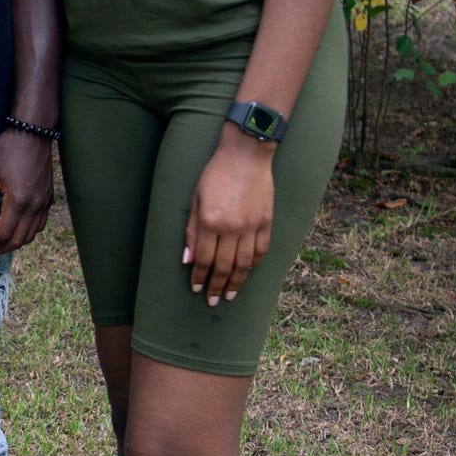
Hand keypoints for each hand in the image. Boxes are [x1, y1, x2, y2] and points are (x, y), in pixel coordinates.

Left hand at [0, 127, 53, 258]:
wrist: (32, 132)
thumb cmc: (6, 149)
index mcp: (18, 201)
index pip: (3, 235)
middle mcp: (35, 205)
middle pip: (19, 240)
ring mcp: (44, 203)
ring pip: (31, 235)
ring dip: (14, 243)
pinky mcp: (48, 198)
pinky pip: (39, 224)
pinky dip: (27, 233)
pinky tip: (14, 229)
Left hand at [184, 131, 275, 304]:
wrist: (246, 155)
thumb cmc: (215, 174)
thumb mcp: (195, 199)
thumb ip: (192, 231)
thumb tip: (189, 260)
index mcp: (210, 221)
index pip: (204, 259)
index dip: (199, 277)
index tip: (196, 289)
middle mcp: (232, 227)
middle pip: (223, 266)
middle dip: (216, 286)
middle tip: (213, 301)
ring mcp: (252, 226)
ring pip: (244, 263)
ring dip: (236, 282)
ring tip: (229, 295)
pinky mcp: (267, 222)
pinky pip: (261, 250)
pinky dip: (254, 265)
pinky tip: (246, 273)